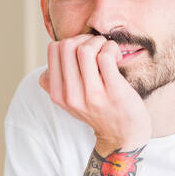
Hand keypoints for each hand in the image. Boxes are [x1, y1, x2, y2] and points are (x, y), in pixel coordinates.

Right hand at [38, 35, 150, 152]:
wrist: (123, 137)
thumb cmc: (99, 112)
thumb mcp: (70, 102)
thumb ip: (58, 83)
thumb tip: (51, 58)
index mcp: (58, 94)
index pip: (53, 50)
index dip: (70, 41)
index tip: (84, 51)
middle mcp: (71, 96)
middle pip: (67, 46)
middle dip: (85, 38)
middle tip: (98, 48)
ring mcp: (92, 95)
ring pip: (85, 49)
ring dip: (99, 42)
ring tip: (108, 52)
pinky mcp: (113, 92)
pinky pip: (105, 56)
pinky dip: (111, 49)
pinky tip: (117, 58)